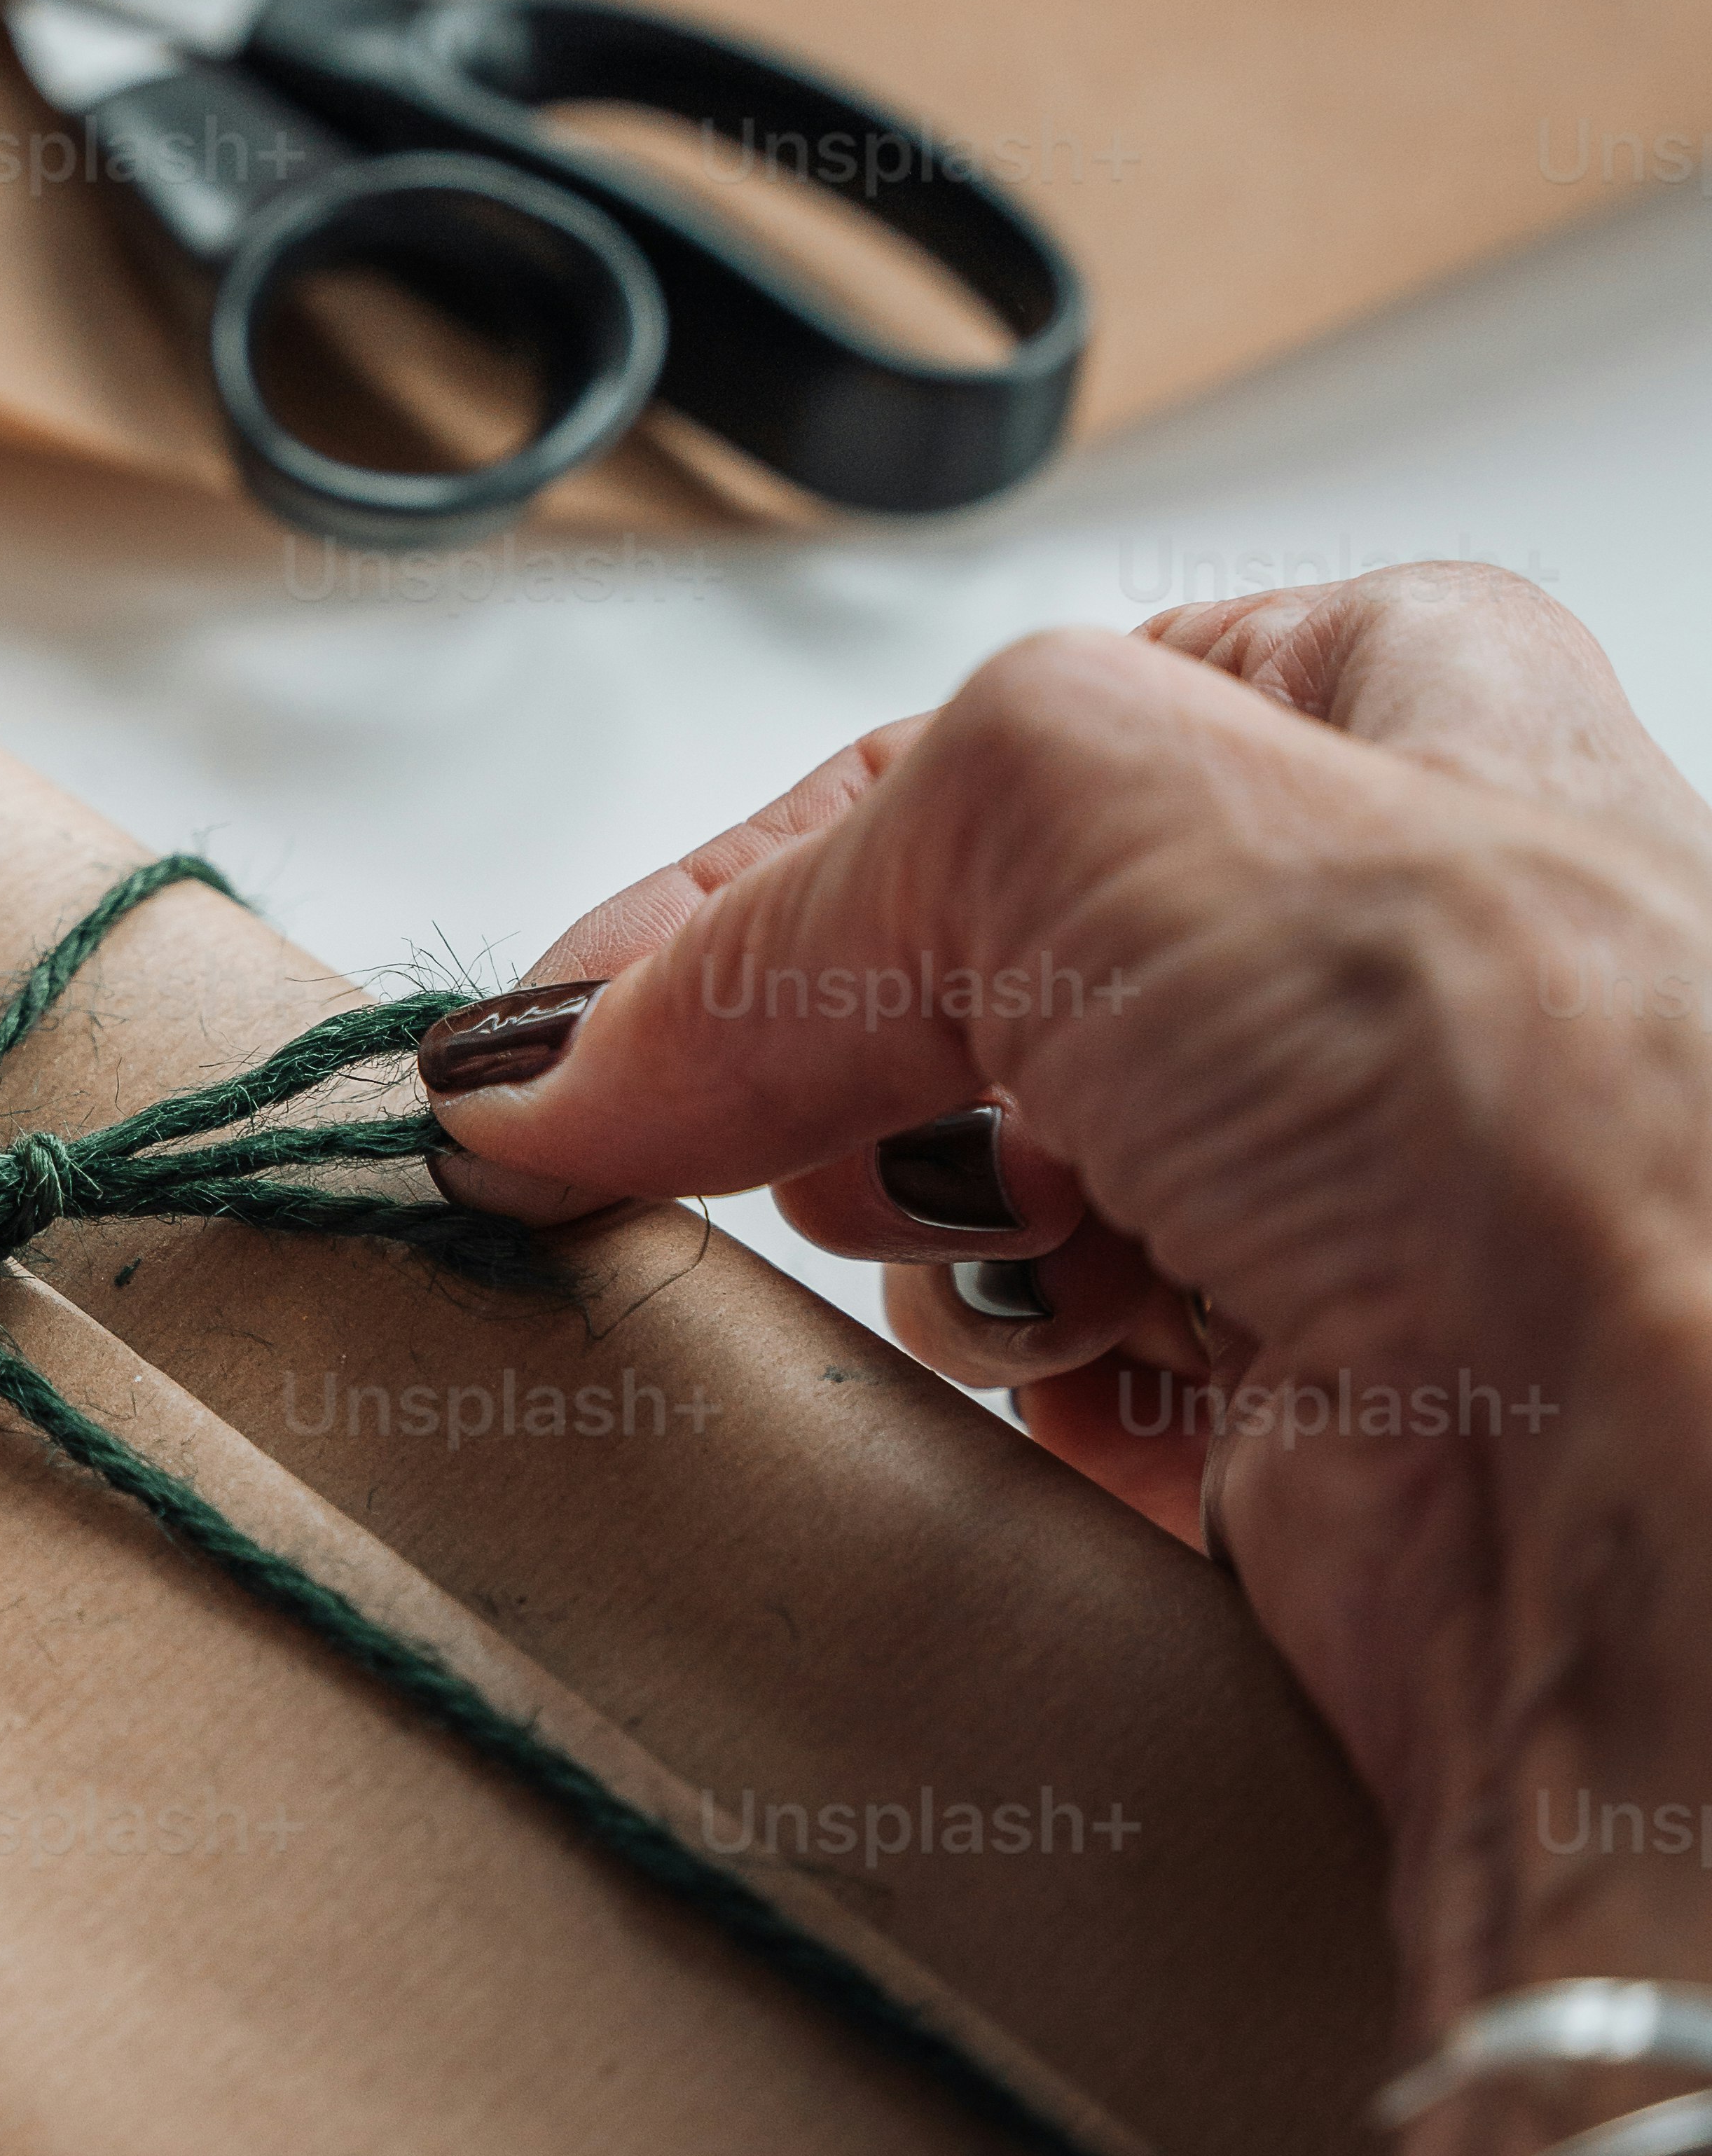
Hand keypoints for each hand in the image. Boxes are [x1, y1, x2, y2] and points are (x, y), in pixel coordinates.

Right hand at [415, 566, 1711, 2028]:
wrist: (1652, 1446)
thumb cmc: (1503, 1066)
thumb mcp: (1061, 801)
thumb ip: (770, 924)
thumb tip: (555, 1071)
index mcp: (1374, 710)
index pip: (958, 780)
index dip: (735, 905)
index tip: (553, 1037)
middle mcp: (1374, 946)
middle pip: (958, 1000)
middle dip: (862, 1081)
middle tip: (826, 1133)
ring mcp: (1343, 1193)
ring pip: (993, 1211)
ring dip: (948, 1253)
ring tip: (1028, 1265)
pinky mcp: (1306, 1419)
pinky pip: (1053, 1404)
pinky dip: (1013, 1408)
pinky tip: (1065, 1392)